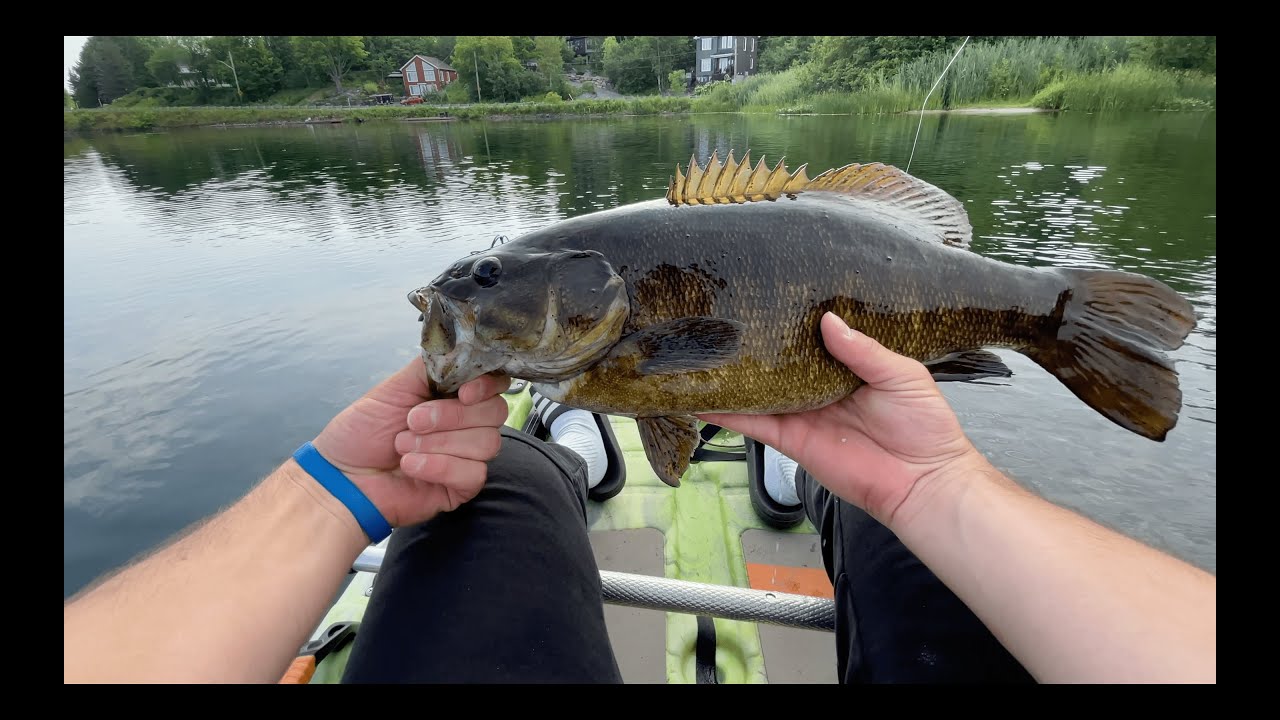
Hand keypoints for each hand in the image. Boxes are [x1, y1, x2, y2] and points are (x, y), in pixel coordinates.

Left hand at [311, 358, 509, 527]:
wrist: (342, 476)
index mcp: (453, 396)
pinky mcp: (462, 487)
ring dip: (439, 443)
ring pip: (486, 443)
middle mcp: (466, 424)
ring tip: (403, 447)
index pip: (495, 384)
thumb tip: (460, 348)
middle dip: (451, 416)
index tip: (464, 393)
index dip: (487, 386)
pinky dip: (439, 467)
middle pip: (495, 412)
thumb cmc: (362, 432)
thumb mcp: (394, 387)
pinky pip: (473, 474)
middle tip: (412, 421)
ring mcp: (466, 456)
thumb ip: (431, 366)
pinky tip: (411, 467)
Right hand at [700, 312, 984, 525]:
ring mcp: (802, 415)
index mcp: (845, 369)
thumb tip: (828, 320)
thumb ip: (863, 349)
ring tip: (699, 354)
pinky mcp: (792, 440)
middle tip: (724, 319)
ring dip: (731, 378)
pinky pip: (754, 424)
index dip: (792, 323)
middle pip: (777, 364)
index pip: (811, 341)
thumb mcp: (901, 374)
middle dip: (754, 346)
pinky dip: (727, 414)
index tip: (769, 297)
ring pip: (757, 392)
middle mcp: (817, 389)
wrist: (924, 481)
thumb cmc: (925, 426)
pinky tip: (701, 399)